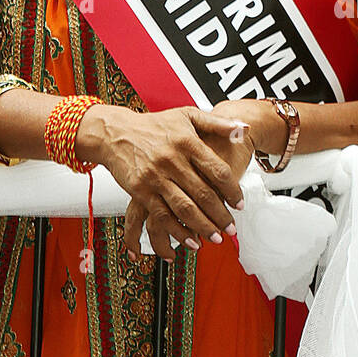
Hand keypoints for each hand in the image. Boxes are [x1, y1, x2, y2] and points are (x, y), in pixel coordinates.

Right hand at [78, 104, 252, 260]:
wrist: (114, 132)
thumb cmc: (153, 124)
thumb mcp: (187, 115)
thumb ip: (217, 123)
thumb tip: (243, 129)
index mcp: (187, 142)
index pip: (217, 171)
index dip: (232, 190)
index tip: (240, 204)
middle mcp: (172, 160)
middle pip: (203, 194)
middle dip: (220, 216)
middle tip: (231, 229)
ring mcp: (155, 177)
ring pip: (184, 209)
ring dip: (201, 227)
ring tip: (214, 239)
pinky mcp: (140, 191)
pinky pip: (161, 216)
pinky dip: (176, 231)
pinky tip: (188, 241)